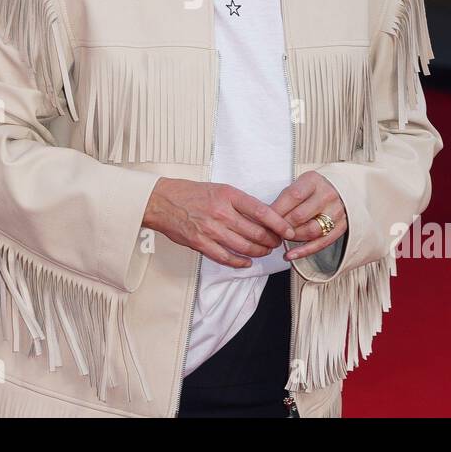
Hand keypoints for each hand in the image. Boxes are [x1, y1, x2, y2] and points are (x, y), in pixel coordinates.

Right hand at [143, 177, 295, 267]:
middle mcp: (221, 212)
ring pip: (243, 246)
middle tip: (277, 243)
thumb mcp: (218, 189)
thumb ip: (238, 202)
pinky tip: (246, 262)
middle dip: (271, 240)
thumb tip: (261, 216)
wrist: (162, 201)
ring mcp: (210, 229)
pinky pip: (225, 257)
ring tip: (265, 251)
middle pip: (255, 232)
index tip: (288, 230)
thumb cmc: (190, 193)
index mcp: (227, 195)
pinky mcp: (200, 243)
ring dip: (258, 251)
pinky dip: (239, 262)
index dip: (278, 223)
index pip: (261, 210)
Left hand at [270, 171, 346, 262]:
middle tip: (271, 231)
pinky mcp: (340, 227)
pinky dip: (303, 252)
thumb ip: (284, 199)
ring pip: (311, 231)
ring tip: (281, 238)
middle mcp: (327, 195)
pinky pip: (321, 243)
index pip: (293, 196)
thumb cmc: (310, 190)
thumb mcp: (298, 185)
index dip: (277, 210)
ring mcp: (336, 212)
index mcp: (314, 181)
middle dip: (282, 226)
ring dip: (292, 237)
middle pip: (300, 216)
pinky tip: (289, 256)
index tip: (264, 218)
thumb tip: (264, 217)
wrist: (338, 191)